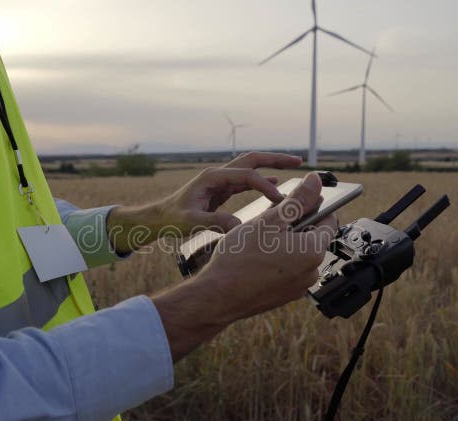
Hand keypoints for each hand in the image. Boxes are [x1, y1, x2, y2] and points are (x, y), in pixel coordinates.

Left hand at [107, 152, 301, 252]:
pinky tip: (277, 183)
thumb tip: (238, 226)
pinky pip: (247, 181)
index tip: (279, 201)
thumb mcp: (190, 222)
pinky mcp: (222, 190)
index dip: (265, 186)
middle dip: (276, 158)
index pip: (247, 176)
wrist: (158, 219)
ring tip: (295, 165)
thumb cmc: (170, 219)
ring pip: (251, 168)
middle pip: (252, 160)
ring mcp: (221, 181)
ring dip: (273, 165)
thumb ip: (213, 222)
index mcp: (212, 178)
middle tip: (299, 161)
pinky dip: (263, 180)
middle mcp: (218, 175)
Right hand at [151, 172, 337, 359]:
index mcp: (313, 251)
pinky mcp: (285, 295)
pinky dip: (278, 261)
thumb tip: (315, 181)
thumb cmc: (240, 258)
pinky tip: (257, 258)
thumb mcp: (270, 220)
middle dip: (295, 225)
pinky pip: (288, 270)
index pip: (328, 219)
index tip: (294, 202)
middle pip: (313, 237)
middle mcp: (312, 272)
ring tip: (260, 241)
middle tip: (269, 221)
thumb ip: (297, 200)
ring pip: (299, 254)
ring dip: (285, 243)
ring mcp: (299, 286)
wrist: (218, 296)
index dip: (312, 206)